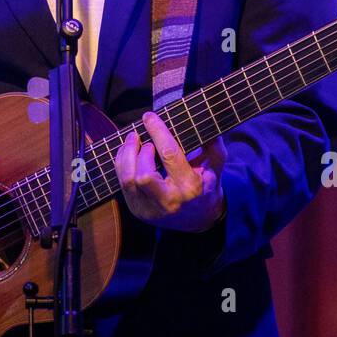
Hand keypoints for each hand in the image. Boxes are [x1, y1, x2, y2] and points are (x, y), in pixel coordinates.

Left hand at [116, 111, 226, 232]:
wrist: (199, 219)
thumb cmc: (205, 185)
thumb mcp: (215, 165)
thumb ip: (213, 144)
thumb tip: (203, 120)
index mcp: (190, 187)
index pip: (170, 155)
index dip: (157, 132)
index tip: (149, 117)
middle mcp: (169, 201)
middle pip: (143, 175)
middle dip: (139, 151)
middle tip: (142, 138)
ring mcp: (150, 209)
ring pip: (128, 180)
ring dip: (126, 155)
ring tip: (132, 141)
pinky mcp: (138, 210)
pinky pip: (122, 185)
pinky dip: (121, 164)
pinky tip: (127, 153)